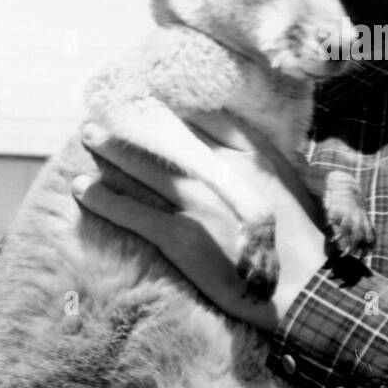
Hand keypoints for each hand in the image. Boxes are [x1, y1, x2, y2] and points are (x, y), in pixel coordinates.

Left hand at [71, 110, 326, 327]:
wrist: (305, 287)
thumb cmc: (305, 242)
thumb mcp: (295, 188)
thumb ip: (267, 165)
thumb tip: (245, 152)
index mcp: (250, 157)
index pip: (203, 121)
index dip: (173, 110)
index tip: (152, 100)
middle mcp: (218, 173)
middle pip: (163, 141)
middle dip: (132, 126)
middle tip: (104, 113)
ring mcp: (197, 203)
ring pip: (142, 170)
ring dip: (110, 153)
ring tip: (88, 137)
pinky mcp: (181, 236)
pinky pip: (131, 212)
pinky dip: (103, 199)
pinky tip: (81, 189)